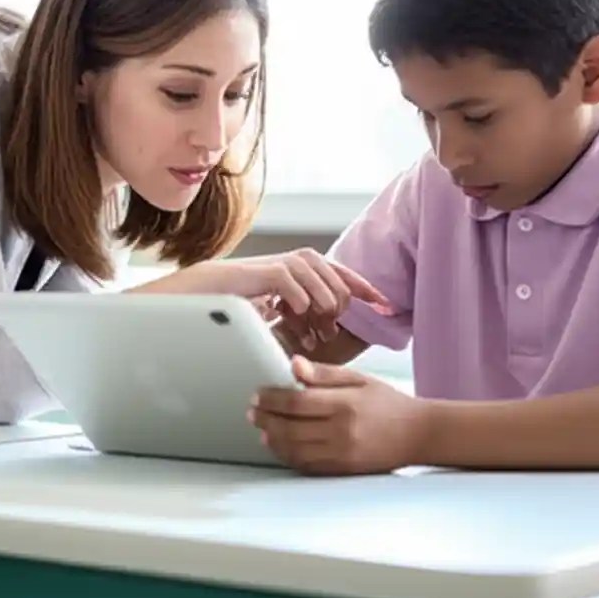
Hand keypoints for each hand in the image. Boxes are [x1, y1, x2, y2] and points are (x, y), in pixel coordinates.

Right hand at [158, 249, 392, 325]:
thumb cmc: (246, 299)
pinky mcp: (275, 271)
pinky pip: (303, 297)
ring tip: (304, 336)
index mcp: (310, 266)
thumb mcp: (285, 307)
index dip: (370, 293)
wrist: (211, 289)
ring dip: (318, 321)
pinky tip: (284, 317)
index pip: (349, 277)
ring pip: (326, 297)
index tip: (387, 309)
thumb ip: (309, 312)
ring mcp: (291, 264)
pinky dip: (298, 312)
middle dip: (335, 319)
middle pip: (342, 293)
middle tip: (319, 337)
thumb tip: (330, 329)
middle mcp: (305, 260)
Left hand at [249, 356, 428, 474]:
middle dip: (266, 420)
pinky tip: (280, 446)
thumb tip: (293, 364)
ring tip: (262, 429)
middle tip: (252, 412)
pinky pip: (307, 465)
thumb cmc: (388, 403)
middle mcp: (341, 432)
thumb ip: (325, 374)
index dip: (272, 399)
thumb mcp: (359, 379)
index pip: (297, 403)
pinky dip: (288, 456)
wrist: (418, 434)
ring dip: (273, 440)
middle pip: (290, 428)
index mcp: (345, 405)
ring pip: (295, 450)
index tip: (258, 395)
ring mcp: (341, 454)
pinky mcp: (343, 470)